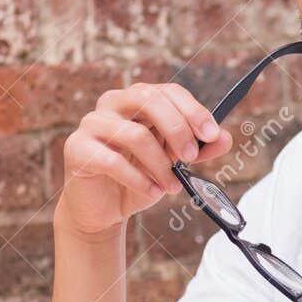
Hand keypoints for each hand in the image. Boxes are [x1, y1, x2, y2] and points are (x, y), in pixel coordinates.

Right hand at [59, 82, 233, 236]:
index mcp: (136, 100)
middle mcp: (112, 104)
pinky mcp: (76, 149)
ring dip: (160, 165)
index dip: (192, 110)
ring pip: (135, 134)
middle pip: (148, 100)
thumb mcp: (173, 164)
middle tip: (191, 157)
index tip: (211, 134)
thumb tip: (225, 137)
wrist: (102, 210)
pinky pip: (113, 161)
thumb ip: (197, 149)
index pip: (167, 91)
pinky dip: (139, 180)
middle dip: (177, 129)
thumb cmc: (137, 178)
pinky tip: (152, 193)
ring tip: (172, 187)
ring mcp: (91, 124)